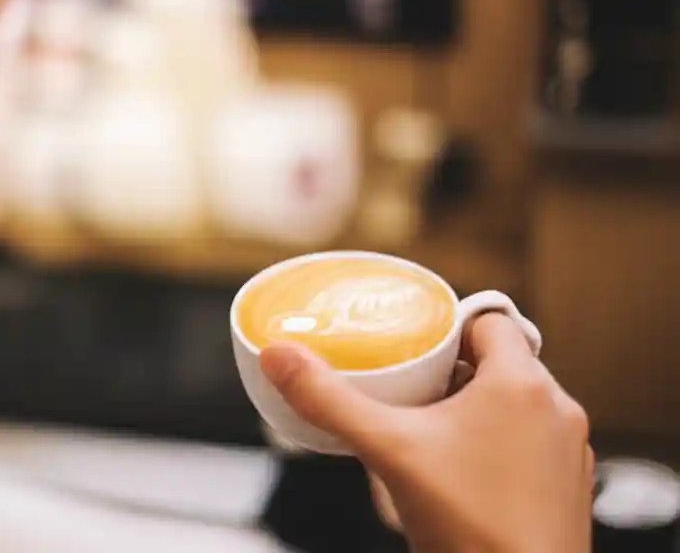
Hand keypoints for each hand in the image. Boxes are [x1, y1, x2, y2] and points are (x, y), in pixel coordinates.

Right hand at [260, 314, 593, 552]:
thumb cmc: (471, 527)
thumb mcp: (387, 451)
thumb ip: (330, 400)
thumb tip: (279, 357)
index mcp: (522, 383)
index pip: (488, 319)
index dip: (447, 326)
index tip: (414, 344)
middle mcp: (556, 409)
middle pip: (498, 362)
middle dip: (450, 372)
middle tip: (407, 387)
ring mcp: (568, 451)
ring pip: (515, 405)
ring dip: (474, 409)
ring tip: (427, 430)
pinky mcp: (568, 488)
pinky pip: (528, 445)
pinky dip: (495, 446)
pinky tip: (458, 473)